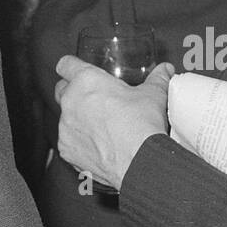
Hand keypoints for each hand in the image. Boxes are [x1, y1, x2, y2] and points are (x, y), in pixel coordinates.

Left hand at [55, 56, 171, 190]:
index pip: (66, 64)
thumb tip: (166, 70)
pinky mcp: (66, 150)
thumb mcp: (154, 95)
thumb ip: (158, 79)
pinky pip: (69, 142)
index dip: (71, 66)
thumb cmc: (142, 124)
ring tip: (101, 128)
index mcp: (87, 81)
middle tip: (93, 98)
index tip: (76, 70)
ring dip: (78, 119)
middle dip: (73, 92)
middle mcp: (70, 102)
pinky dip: (80, 143)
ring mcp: (65, 128)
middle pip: (61, 90)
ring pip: (66, 118)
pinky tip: (98, 147)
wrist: (139, 161)